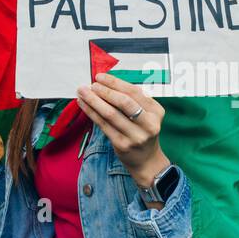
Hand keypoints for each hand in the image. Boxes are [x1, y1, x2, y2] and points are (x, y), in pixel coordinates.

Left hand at [75, 73, 168, 189]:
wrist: (146, 160)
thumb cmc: (143, 132)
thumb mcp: (147, 115)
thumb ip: (133, 100)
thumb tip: (108, 83)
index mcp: (156, 112)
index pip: (134, 92)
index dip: (115, 83)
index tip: (101, 77)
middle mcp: (148, 124)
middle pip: (124, 102)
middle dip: (105, 91)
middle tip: (92, 84)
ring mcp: (135, 136)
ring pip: (111, 114)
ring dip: (94, 100)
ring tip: (83, 92)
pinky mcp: (122, 145)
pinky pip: (103, 125)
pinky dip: (91, 112)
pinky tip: (84, 104)